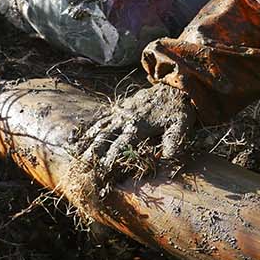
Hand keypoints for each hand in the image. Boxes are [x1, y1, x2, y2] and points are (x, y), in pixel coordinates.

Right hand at [76, 84, 197, 178]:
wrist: (173, 85)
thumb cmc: (178, 109)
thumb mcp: (181, 124)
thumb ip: (174, 140)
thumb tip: (167, 158)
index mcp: (138, 126)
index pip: (119, 146)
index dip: (109, 160)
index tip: (101, 174)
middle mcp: (125, 119)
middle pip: (103, 139)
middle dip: (92, 154)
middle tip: (82, 169)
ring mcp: (120, 112)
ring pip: (99, 129)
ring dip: (87, 144)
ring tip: (78, 158)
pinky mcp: (120, 107)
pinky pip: (101, 119)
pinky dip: (91, 130)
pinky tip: (83, 140)